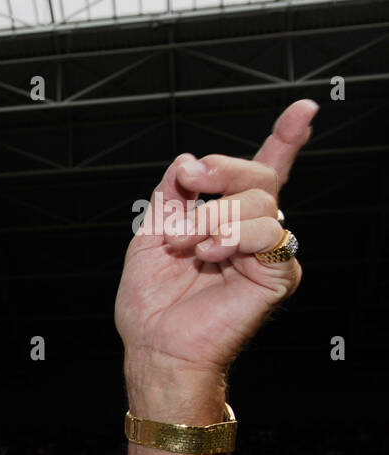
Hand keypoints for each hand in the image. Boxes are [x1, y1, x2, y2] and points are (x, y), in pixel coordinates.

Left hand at [115, 100, 317, 414]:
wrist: (156, 345)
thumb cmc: (151, 303)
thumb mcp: (150, 233)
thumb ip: (171, 193)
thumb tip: (189, 161)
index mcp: (225, 218)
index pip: (262, 170)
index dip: (284, 138)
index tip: (303, 109)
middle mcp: (252, 230)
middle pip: (259, 175)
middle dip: (221, 173)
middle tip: (191, 184)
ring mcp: (267, 251)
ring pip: (262, 201)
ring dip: (215, 215)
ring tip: (187, 243)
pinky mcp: (278, 274)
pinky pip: (272, 234)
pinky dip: (236, 236)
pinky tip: (211, 252)